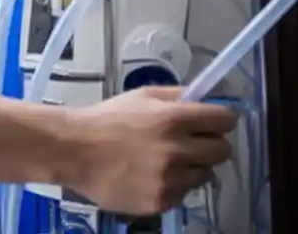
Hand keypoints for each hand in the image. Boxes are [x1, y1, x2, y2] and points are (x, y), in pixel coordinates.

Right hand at [62, 86, 237, 215]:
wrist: (72, 150)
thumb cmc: (105, 119)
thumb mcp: (140, 96)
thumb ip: (176, 96)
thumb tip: (206, 101)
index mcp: (173, 119)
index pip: (225, 120)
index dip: (220, 120)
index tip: (213, 123)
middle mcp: (176, 150)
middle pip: (223, 151)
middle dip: (211, 145)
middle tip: (191, 145)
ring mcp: (169, 179)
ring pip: (204, 175)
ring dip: (191, 168)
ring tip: (164, 162)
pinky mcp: (161, 201)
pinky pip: (182, 193)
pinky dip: (172, 185)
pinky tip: (150, 176)